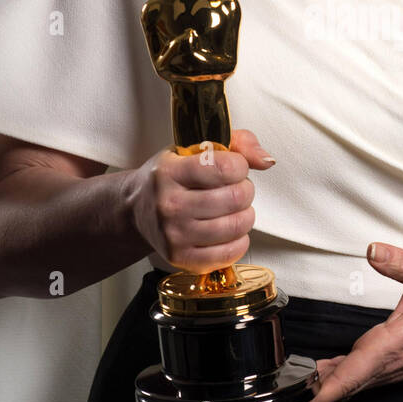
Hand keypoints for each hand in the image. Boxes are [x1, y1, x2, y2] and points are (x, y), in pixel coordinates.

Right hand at [126, 129, 274, 272]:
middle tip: (234, 189)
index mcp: (170, 172)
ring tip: (233, 209)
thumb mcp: (195, 147)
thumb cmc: (169, 177)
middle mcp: (169, 205)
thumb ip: (238, 143)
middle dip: (245, 190)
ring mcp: (174, 235)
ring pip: (236, 226)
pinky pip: (229, 253)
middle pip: (236, 198)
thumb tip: (266, 160)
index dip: (240, 166)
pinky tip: (228, 230)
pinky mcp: (181, 258)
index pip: (226, 168)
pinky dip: (239, 241)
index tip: (233, 168)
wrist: (135, 209)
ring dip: (245, 215)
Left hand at [283, 242, 402, 401]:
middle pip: (343, 387)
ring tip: (287, 393)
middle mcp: (389, 364)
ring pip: (350, 386)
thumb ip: (400, 262)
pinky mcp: (394, 369)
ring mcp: (392, 370)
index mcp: (393, 344)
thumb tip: (372, 249)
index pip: (352, 375)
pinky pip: (360, 380)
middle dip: (310, 398)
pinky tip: (318, 378)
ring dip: (320, 390)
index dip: (322, 393)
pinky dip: (337, 383)